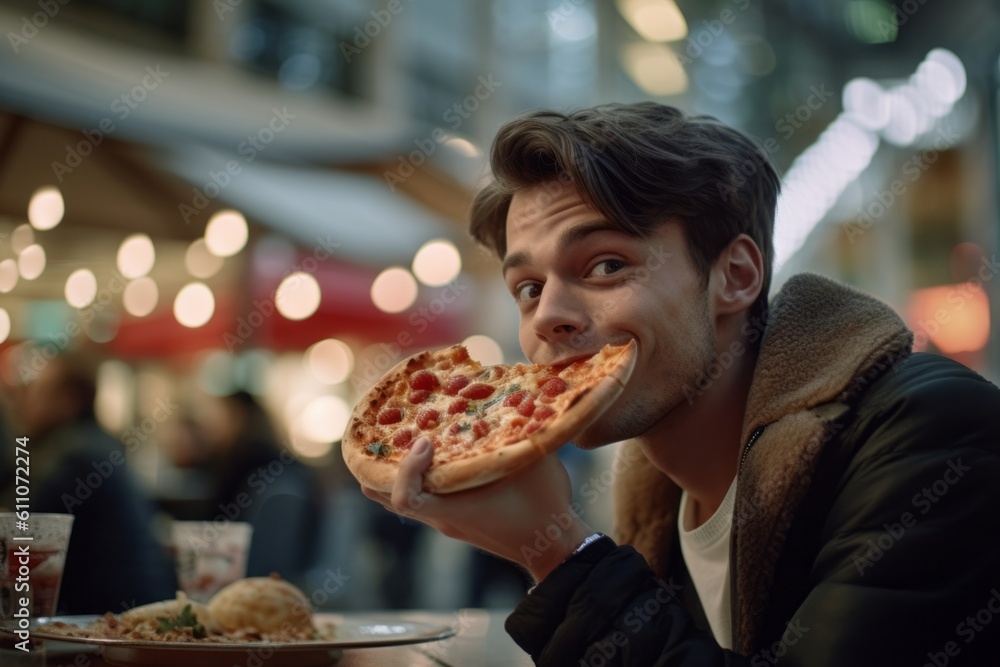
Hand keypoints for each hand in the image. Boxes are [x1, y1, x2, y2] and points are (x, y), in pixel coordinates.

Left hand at [362, 436, 593, 581]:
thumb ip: (518, 428)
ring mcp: (447, 522)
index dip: (404, 468)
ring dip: (396, 470)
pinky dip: (417, 478)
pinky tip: (433, 453)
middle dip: (378, 464)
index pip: (404, 498)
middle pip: (386, 496)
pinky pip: (422, 499)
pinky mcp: (457, 520)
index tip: (424, 441)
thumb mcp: (534, 461)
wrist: (556, 546)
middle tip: (383, 430)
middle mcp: (442, 518)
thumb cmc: (543, 505)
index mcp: (454, 509)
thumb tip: (512, 394)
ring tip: (400, 436)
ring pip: (402, 498)